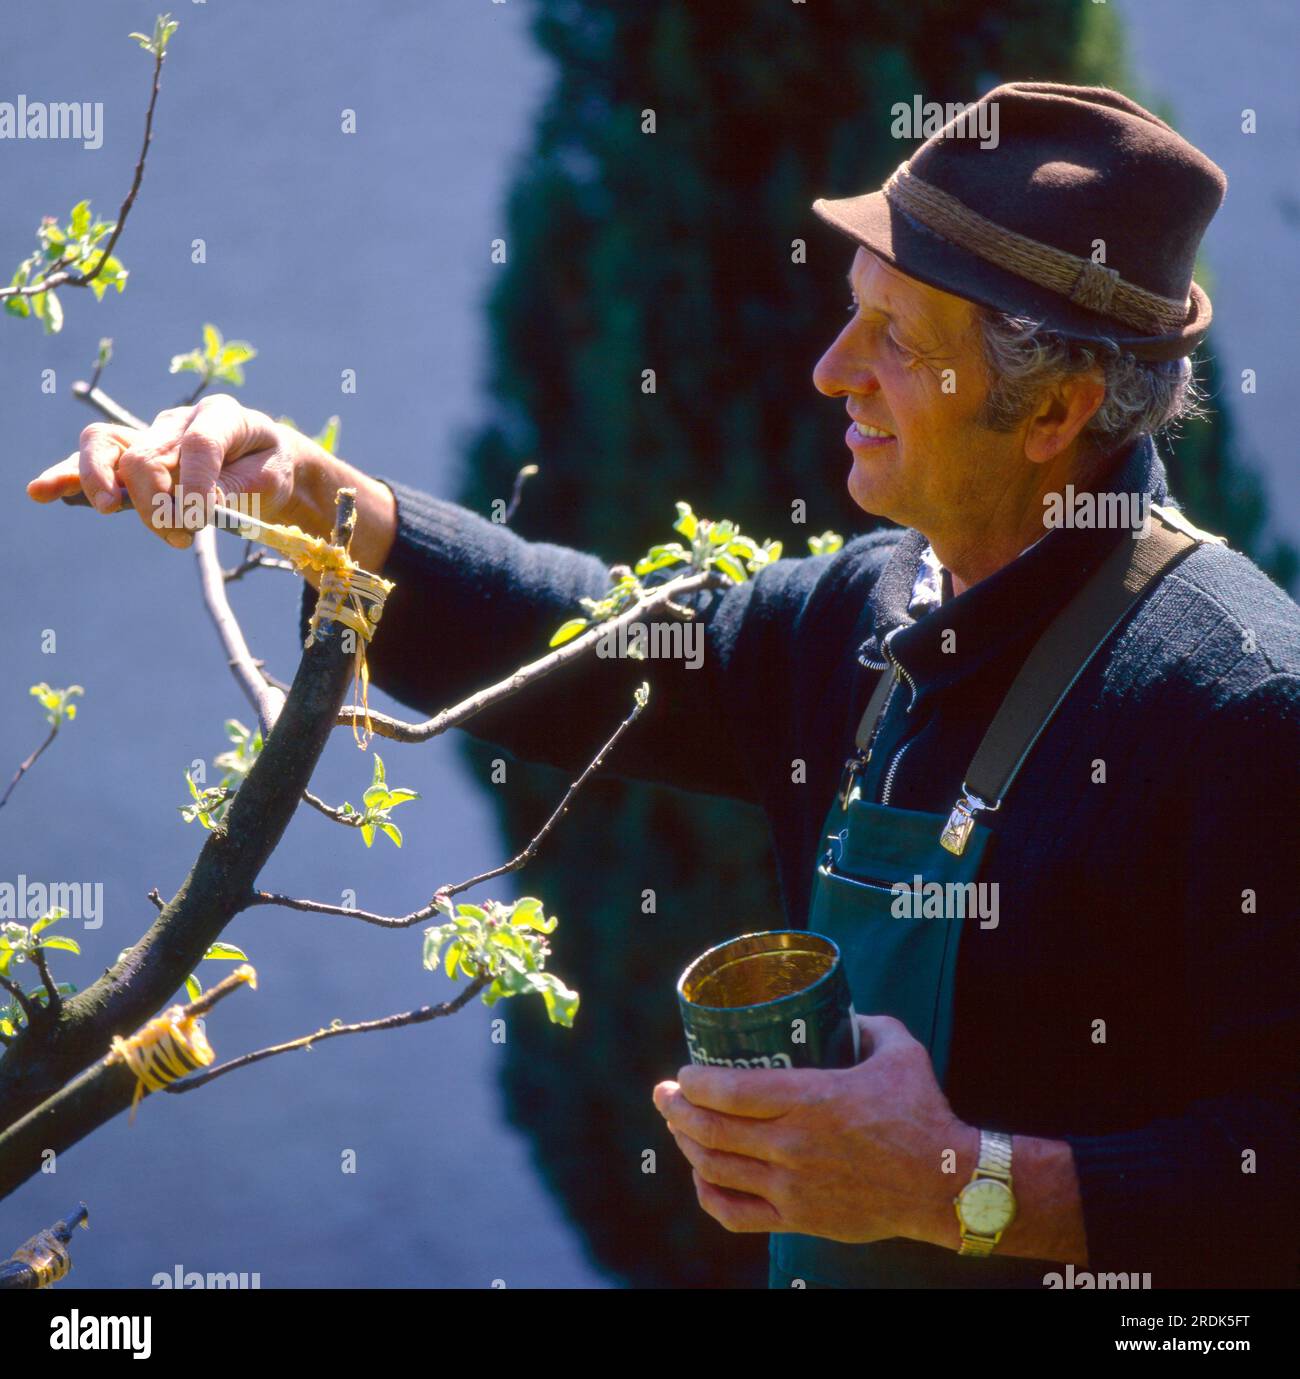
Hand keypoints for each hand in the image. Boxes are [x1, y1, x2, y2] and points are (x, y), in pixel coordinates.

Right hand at [26, 393, 321, 548]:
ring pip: (107, 446)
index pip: (198, 445)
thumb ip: (237, 488)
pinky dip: (67, 474)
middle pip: (147, 454)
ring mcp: (150, 435)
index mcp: (222, 416)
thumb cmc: (269, 468)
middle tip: (178, 534)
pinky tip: (41, 490)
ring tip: (109, 509)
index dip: (196, 484)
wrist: (264, 461)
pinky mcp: (133, 453)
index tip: (202, 519)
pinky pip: (95, 459)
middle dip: (155, 501)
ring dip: (101, 482)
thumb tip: (200, 502)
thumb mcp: (270, 479)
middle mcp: (179, 420)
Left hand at [652, 1013, 977, 1246]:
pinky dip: (708, 1194)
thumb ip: (867, 1025)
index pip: (729, 1092)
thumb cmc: (922, 1112)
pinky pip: (735, 1213)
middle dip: (675, 1110)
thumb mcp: (897, 1050)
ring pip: (716, 1168)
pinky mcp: (799, 1219)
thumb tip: (843, 1011)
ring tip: (677, 1127)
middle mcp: (793, 1145)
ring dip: (686, 1144)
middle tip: (664, 1094)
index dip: (694, 1082)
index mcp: (811, 1099)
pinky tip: (702, 1176)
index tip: (684, 1072)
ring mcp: (792, 1186)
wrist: (946, 1185)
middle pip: (711, 1129)